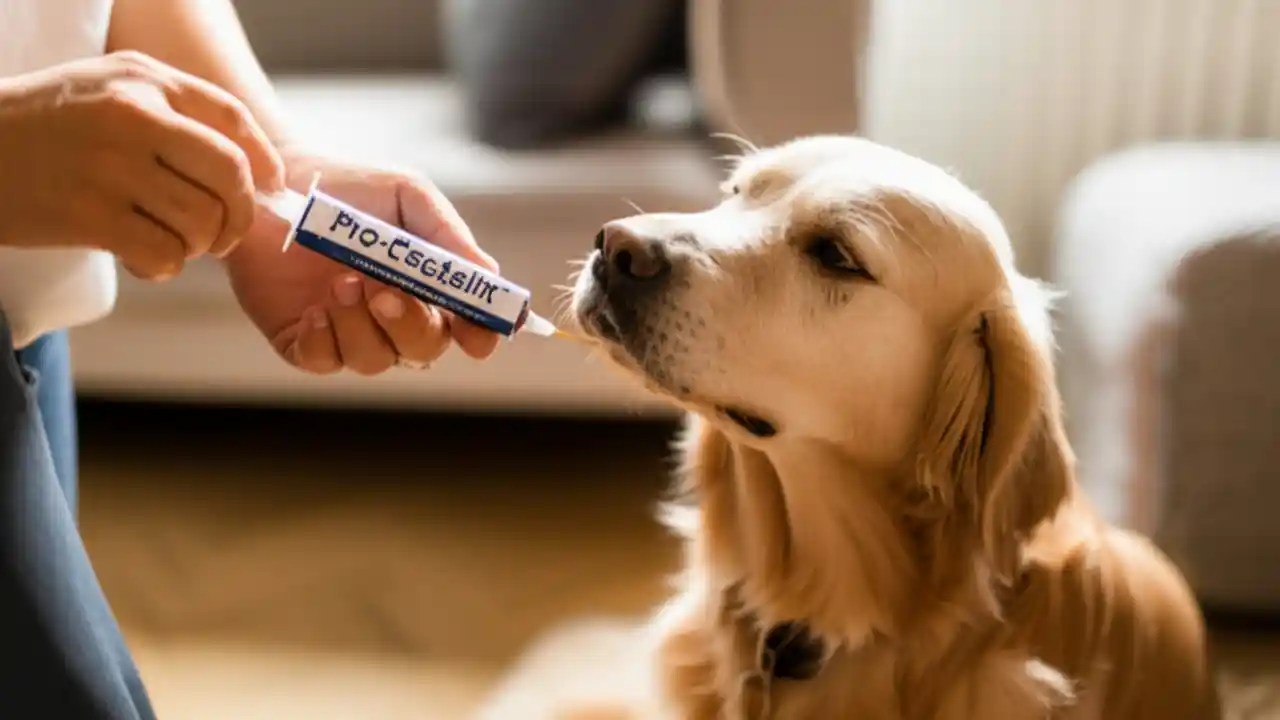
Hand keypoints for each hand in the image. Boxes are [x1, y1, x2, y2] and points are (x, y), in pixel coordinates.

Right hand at [0, 51, 282, 278]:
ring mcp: (112, 166)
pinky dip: (164, 266)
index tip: (272, 188)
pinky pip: (165, 254)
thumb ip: (173, 114)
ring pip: (202, 221)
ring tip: (170, 242)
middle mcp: (134, 116)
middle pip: (231, 176)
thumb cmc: (44, 127)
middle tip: (223, 235)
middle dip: (240, 216)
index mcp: (145, 80)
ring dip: (197, 246)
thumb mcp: (107, 91)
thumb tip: (251, 170)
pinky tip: (142, 258)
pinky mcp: (89, 215)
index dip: (264, 161)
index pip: (233, 119)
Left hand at [226, 152, 501, 374]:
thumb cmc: (349, 187)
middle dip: (410, 325)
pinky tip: (313, 309)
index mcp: (429, 287)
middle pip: (424, 349)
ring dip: (360, 326)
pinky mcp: (303, 341)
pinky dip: (323, 340)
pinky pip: (323, 361)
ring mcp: (349, 332)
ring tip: (339, 282)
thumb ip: (449, 238)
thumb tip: (491, 277)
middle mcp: (393, 317)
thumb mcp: (409, 196)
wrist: (274, 181)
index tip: (477, 334)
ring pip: (374, 359)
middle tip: (385, 293)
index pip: (467, 326)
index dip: (479, 335)